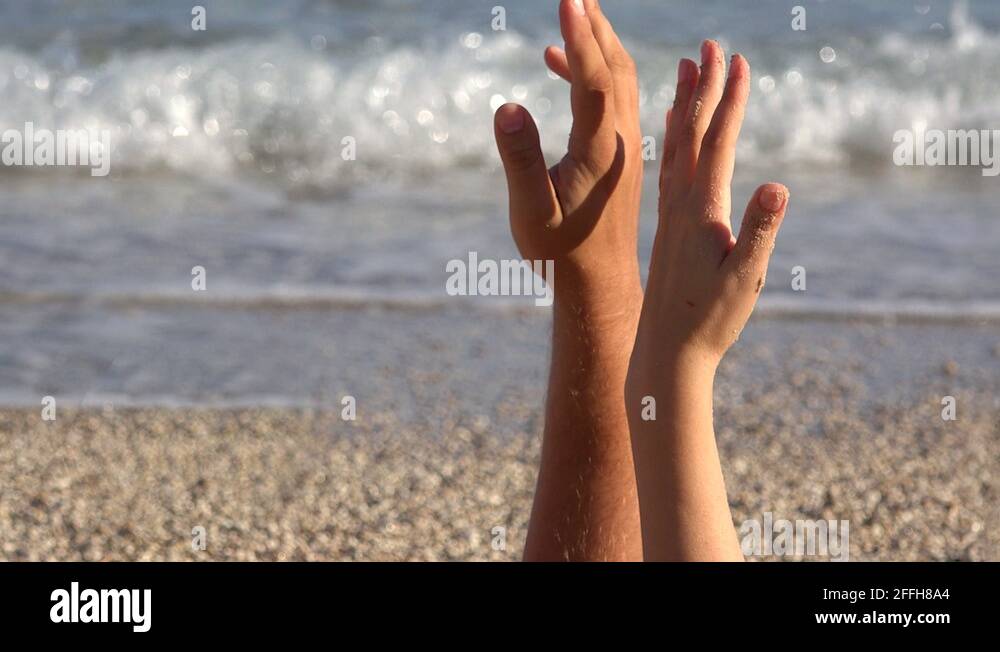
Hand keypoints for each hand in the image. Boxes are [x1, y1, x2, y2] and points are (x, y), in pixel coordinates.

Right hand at [493, 0, 641, 301]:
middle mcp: (621, 141)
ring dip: (597, 41)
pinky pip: (612, 97)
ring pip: (620, 78)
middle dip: (595, 24)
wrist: (598, 280)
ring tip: (572, 9)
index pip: (594, 80)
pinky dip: (588, 71)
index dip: (581, 38)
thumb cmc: (560, 250)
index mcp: (600, 150)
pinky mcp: (620, 152)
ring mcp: (625, 145)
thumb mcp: (531, 211)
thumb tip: (506, 107)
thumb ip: (519, 159)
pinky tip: (554, 62)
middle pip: (615, 67)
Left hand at [633, 40, 788, 372]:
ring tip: (686, 68)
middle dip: (705, 86)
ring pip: (676, 146)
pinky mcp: (668, 225)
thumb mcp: (745, 279)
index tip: (737, 59)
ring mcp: (671, 212)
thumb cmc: (709, 321)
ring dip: (684, 104)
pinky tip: (673, 127)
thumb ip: (760, 233)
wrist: (664, 351)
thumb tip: (778, 186)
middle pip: (693, 132)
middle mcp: (680, 203)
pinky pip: (668, 168)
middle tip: (711, 43)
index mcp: (701, 209)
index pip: (717, 142)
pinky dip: (672, 139)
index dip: (729, 99)